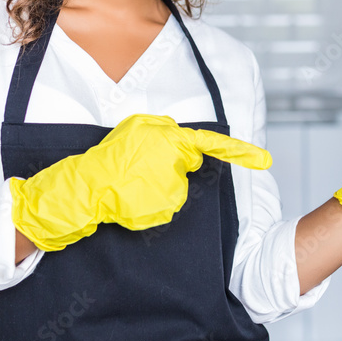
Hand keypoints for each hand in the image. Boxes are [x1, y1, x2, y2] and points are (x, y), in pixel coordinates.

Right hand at [10, 114, 271, 250]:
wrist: (79, 188)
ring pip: (175, 190)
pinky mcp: (158, 201)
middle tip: (138, 174)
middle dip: (170, 173)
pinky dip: (150, 207)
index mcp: (163, 134)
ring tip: (129, 186)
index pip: (206, 141)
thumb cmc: (104, 162)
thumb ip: (162, 135)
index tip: (262, 159)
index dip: (235, 150)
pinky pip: (165, 207)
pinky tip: (128, 199)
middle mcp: (168, 153)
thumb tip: (186, 148)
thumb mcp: (133, 133)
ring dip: (157, 191)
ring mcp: (164, 179)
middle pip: (186, 167)